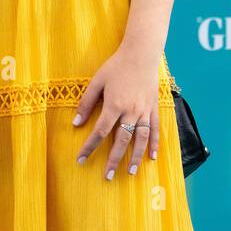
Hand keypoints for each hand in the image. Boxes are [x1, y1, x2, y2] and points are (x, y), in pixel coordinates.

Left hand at [72, 46, 161, 180]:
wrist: (141, 54)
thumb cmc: (116, 66)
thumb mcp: (97, 81)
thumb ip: (86, 102)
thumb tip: (75, 123)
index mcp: (114, 105)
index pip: (100, 132)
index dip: (89, 147)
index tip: (81, 159)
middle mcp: (131, 111)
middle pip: (121, 141)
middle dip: (113, 160)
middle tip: (107, 176)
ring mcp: (144, 111)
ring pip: (140, 139)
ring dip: (135, 157)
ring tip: (130, 172)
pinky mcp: (154, 108)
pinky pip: (155, 129)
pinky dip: (154, 144)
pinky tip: (152, 157)